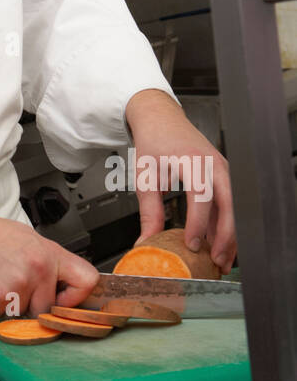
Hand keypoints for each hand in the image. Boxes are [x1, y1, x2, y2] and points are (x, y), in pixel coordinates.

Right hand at [0, 203, 99, 320]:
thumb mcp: (25, 239)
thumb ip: (45, 261)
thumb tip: (59, 282)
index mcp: (49, 252)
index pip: (87, 280)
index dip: (76, 298)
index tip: (62, 301)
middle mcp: (40, 267)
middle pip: (47, 308)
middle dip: (27, 303)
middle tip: (8, 283)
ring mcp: (21, 283)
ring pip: (21, 314)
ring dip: (5, 305)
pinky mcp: (0, 296)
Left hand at [125, 89, 235, 272]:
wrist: (160, 118)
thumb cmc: (154, 141)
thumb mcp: (145, 177)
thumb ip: (149, 211)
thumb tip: (147, 241)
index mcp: (192, 161)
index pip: (202, 197)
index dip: (199, 224)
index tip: (191, 245)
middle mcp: (213, 165)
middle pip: (228, 205)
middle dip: (225, 237)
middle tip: (216, 262)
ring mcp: (222, 169)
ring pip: (234, 208)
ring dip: (229, 235)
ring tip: (221, 261)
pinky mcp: (224, 176)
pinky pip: (230, 204)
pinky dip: (226, 225)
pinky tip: (218, 244)